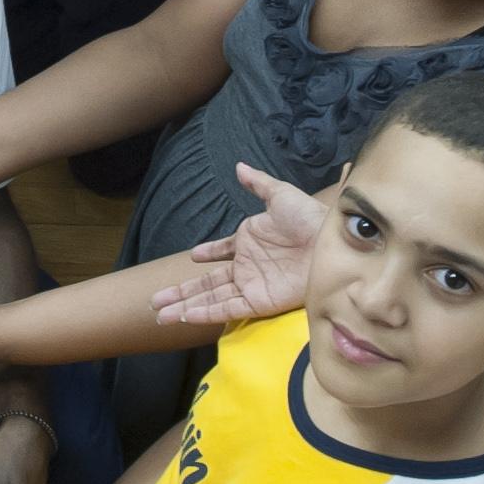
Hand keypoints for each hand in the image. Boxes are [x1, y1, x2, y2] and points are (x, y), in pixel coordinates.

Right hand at [155, 162, 324, 329]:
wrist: (327, 240)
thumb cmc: (309, 218)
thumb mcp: (280, 195)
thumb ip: (258, 183)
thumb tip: (239, 167)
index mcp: (249, 242)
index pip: (221, 252)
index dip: (208, 254)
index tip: (193, 256)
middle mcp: (246, 267)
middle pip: (206, 283)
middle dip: (180, 292)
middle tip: (155, 301)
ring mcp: (250, 286)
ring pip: (210, 299)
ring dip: (184, 306)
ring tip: (159, 314)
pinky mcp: (259, 302)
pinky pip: (227, 308)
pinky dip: (206, 313)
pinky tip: (186, 315)